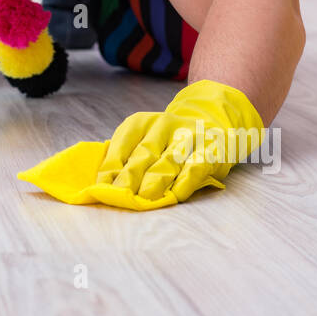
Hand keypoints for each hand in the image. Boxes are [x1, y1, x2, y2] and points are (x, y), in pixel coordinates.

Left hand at [17, 80, 265, 209]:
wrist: (215, 116)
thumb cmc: (171, 137)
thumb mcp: (146, 136)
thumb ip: (127, 156)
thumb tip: (101, 183)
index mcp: (144, 123)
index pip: (123, 143)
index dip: (111, 166)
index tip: (101, 186)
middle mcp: (166, 126)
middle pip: (145, 154)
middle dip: (130, 177)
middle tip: (120, 197)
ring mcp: (190, 137)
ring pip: (169, 161)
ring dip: (155, 182)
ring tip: (144, 199)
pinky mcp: (212, 150)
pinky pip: (197, 167)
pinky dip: (186, 182)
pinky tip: (176, 195)